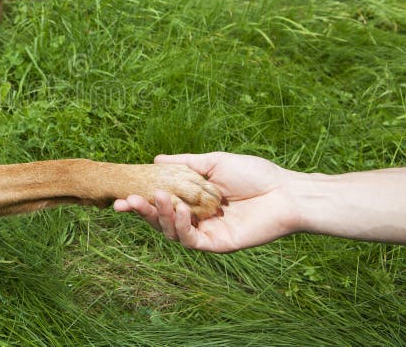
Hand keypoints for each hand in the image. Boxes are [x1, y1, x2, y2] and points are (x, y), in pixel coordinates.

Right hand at [114, 152, 301, 252]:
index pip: (160, 202)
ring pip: (170, 231)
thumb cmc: (254, 175)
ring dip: (160, 215)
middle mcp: (195, 219)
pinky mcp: (216, 244)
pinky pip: (190, 240)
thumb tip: (154, 160)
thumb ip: (184, 163)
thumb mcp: (213, 163)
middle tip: (127, 201)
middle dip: (141, 211)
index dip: (140, 200)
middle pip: (160, 220)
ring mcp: (205, 233)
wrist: (285, 192)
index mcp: (192, 200)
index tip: (121, 195)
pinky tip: (180, 210)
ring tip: (157, 197)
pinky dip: (181, 226)